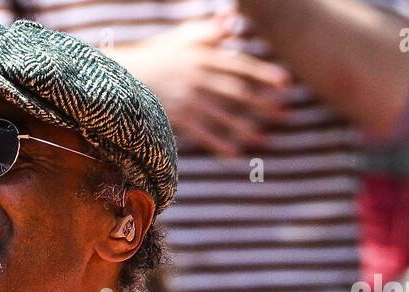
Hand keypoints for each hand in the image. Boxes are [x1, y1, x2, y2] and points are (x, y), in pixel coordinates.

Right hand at [109, 11, 291, 157]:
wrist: (122, 78)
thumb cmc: (157, 56)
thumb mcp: (183, 38)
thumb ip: (209, 31)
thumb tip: (231, 19)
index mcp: (202, 57)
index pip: (240, 66)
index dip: (263, 74)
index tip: (285, 83)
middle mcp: (198, 78)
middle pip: (237, 92)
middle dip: (263, 104)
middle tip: (286, 114)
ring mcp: (187, 100)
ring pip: (223, 117)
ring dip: (247, 129)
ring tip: (267, 140)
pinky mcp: (175, 119)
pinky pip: (202, 134)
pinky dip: (219, 145)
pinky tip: (235, 156)